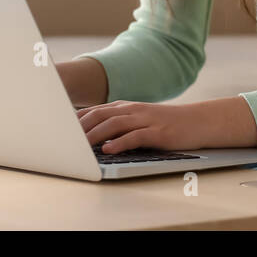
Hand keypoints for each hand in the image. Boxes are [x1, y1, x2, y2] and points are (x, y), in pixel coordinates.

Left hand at [76, 96, 256, 152]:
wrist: (197, 121)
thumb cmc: (165, 124)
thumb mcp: (139, 120)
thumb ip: (118, 123)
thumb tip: (92, 134)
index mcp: (126, 107)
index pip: (95, 110)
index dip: (76, 119)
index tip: (59, 128)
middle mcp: (133, 110)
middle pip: (100, 115)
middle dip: (80, 126)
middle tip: (63, 138)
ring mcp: (145, 119)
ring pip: (114, 124)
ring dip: (95, 134)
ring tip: (80, 145)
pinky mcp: (158, 132)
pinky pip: (135, 136)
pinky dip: (120, 142)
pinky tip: (109, 149)